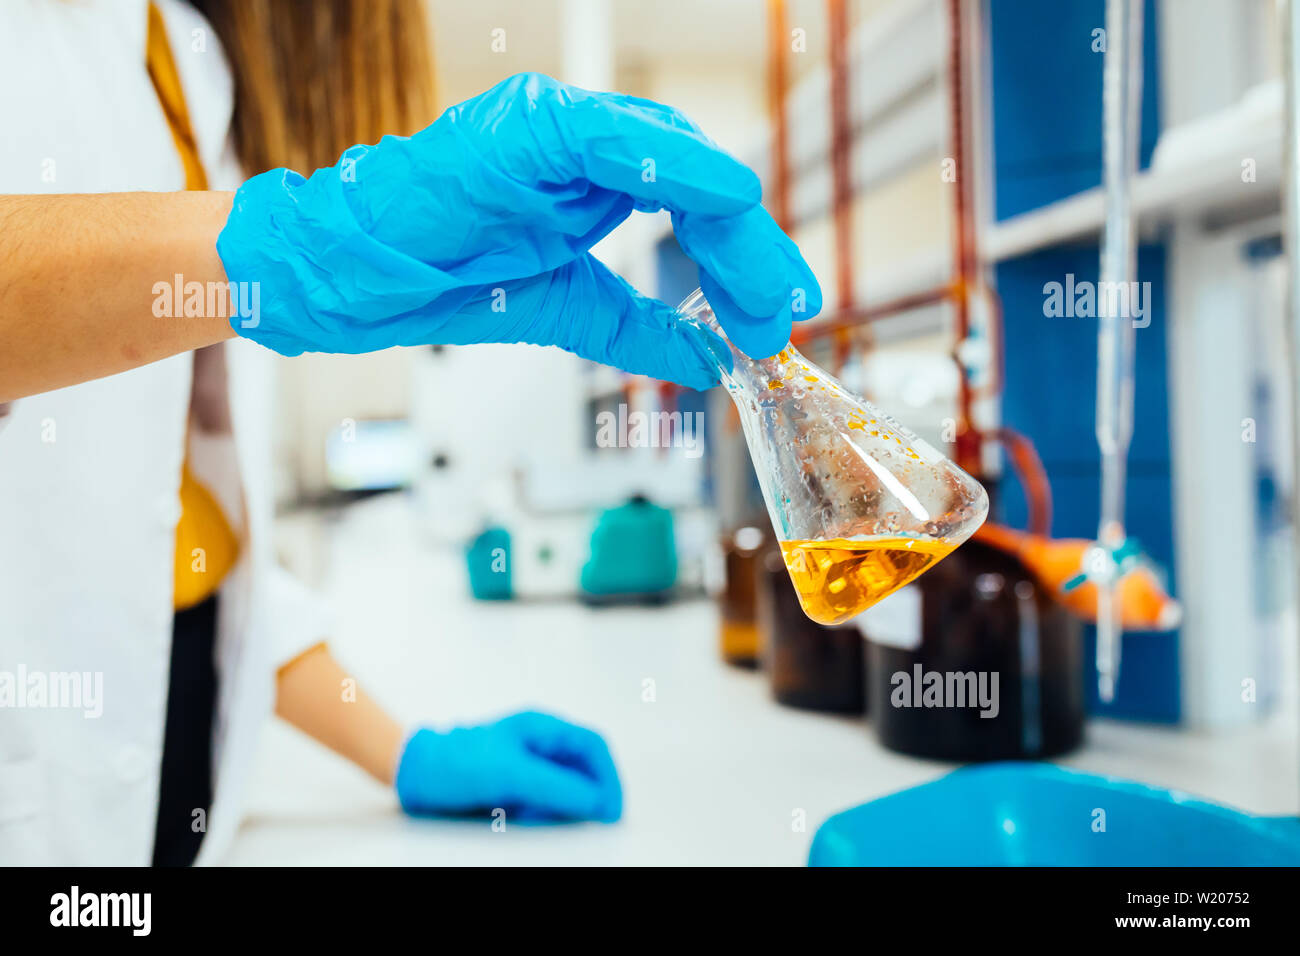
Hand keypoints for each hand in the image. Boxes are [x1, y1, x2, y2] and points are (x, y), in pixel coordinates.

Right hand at [217, 72, 821, 385]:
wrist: (355, 278)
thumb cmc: (443, 276)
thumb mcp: (569, 309)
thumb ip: (641, 327)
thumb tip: (712, 360)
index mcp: (595, 176)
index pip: (696, 203)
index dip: (746, 255)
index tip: (782, 312)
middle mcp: (585, 143)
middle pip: (699, 178)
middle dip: (753, 248)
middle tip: (790, 307)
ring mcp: (556, 127)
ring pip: (675, 154)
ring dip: (733, 224)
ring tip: (770, 287)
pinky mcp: (525, 127)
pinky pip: (616, 138)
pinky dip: (678, 166)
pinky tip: (730, 197)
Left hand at [394, 711, 622, 822]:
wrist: (412, 773)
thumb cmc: (455, 762)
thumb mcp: (510, 775)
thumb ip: (556, 786)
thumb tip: (598, 801)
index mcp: (544, 728)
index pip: (594, 747)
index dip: (609, 779)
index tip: (611, 811)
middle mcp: (540, 744)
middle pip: (583, 770)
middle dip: (584, 798)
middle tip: (576, 822)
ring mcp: (528, 765)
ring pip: (563, 790)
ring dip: (558, 810)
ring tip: (530, 816)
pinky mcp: (514, 785)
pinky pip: (541, 803)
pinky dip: (539, 815)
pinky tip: (518, 819)